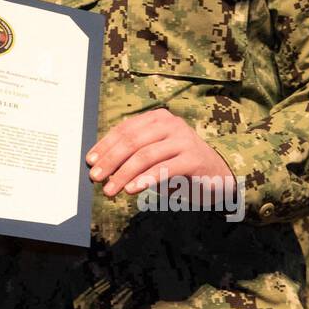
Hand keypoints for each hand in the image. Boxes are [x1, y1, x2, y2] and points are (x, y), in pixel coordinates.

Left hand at [86, 108, 233, 197]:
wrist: (219, 177)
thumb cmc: (179, 166)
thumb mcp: (154, 155)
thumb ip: (132, 155)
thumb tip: (100, 165)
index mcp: (158, 118)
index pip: (124, 129)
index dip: (105, 146)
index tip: (90, 162)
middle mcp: (171, 124)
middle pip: (132, 141)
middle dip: (110, 160)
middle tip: (95, 177)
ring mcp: (183, 140)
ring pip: (145, 155)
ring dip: (124, 174)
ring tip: (110, 190)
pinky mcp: (193, 159)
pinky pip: (163, 169)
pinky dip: (145, 180)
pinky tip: (132, 190)